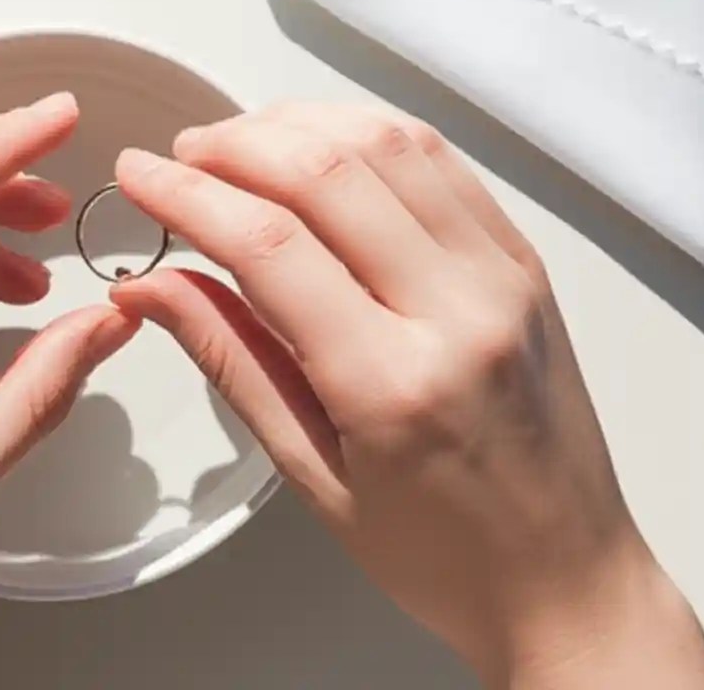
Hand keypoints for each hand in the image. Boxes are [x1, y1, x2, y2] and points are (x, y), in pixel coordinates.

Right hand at [110, 103, 703, 688]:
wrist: (564, 578)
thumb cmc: (439, 554)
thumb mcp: (312, 475)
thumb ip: (233, 361)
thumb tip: (151, 286)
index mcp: (393, 383)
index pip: (271, 246)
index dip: (189, 196)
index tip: (140, 177)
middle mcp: (460, 311)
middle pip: (328, 173)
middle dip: (235, 146)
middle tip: (179, 155)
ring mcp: (504, 278)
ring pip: (390, 145)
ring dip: (301, 125)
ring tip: (239, 143)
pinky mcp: (527, 264)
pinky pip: (444, 164)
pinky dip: (371, 134)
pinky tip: (323, 146)